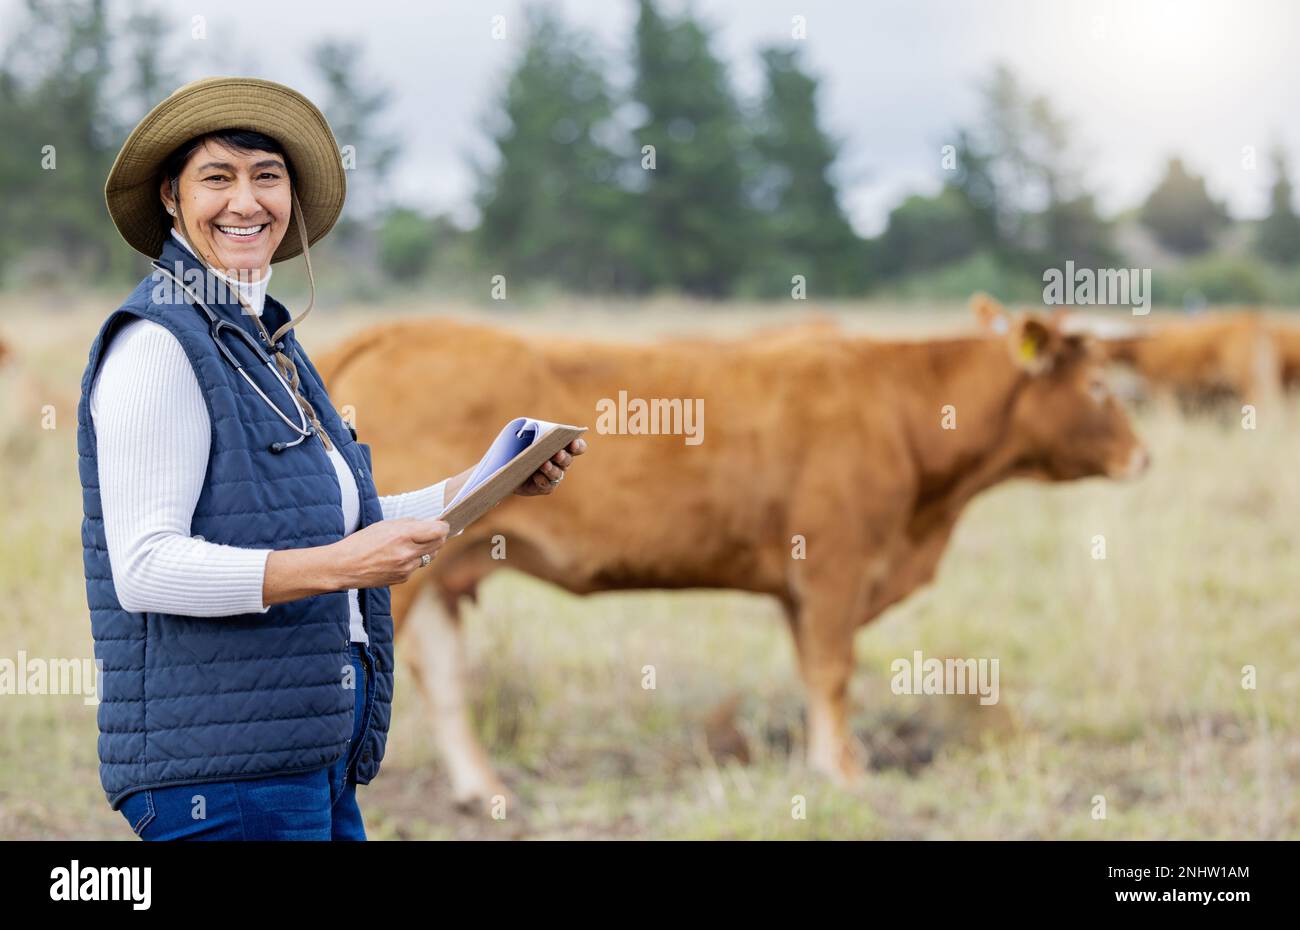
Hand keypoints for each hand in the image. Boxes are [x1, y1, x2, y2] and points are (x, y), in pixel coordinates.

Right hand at [328, 517, 449, 587]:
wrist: (344, 567)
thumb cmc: (361, 541)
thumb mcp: (385, 525)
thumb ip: (410, 524)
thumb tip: (430, 523)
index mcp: (403, 535)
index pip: (438, 531)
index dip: (443, 526)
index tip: (441, 523)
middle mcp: (408, 553)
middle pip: (439, 544)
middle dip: (438, 536)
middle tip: (432, 531)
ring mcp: (407, 568)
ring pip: (429, 556)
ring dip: (426, 549)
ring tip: (411, 543)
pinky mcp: (403, 578)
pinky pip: (417, 566)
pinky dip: (413, 560)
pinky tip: (398, 556)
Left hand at [515, 437, 586, 495]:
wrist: (511, 468)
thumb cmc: (521, 448)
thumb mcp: (525, 437)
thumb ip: (532, 433)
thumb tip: (533, 435)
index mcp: (563, 447)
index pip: (577, 446)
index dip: (578, 445)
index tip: (573, 443)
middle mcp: (562, 462)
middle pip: (567, 460)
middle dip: (563, 457)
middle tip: (558, 454)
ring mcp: (555, 475)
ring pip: (557, 473)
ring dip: (552, 469)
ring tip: (544, 464)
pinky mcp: (546, 487)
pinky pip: (547, 485)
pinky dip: (542, 479)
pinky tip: (536, 475)